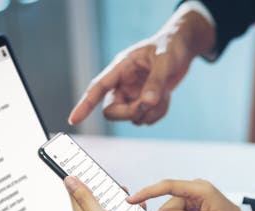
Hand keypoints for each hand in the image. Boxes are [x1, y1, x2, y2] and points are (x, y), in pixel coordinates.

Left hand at [64, 176, 154, 210]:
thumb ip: (86, 200)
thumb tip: (69, 182)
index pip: (76, 200)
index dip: (78, 184)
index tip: (80, 170)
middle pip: (94, 203)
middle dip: (103, 191)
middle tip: (111, 183)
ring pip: (110, 209)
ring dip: (119, 201)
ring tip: (127, 197)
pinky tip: (137, 210)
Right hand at [68, 10, 214, 125]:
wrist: (182, 48)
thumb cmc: (170, 47)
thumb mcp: (165, 61)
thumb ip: (156, 82)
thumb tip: (147, 103)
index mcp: (120, 68)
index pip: (97, 88)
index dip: (84, 105)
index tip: (73, 120)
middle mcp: (122, 83)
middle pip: (113, 111)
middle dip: (131, 112)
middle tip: (151, 102)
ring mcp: (132, 94)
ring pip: (132, 117)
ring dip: (150, 112)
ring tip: (164, 94)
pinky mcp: (143, 102)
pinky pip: (146, 118)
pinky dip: (158, 113)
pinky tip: (166, 98)